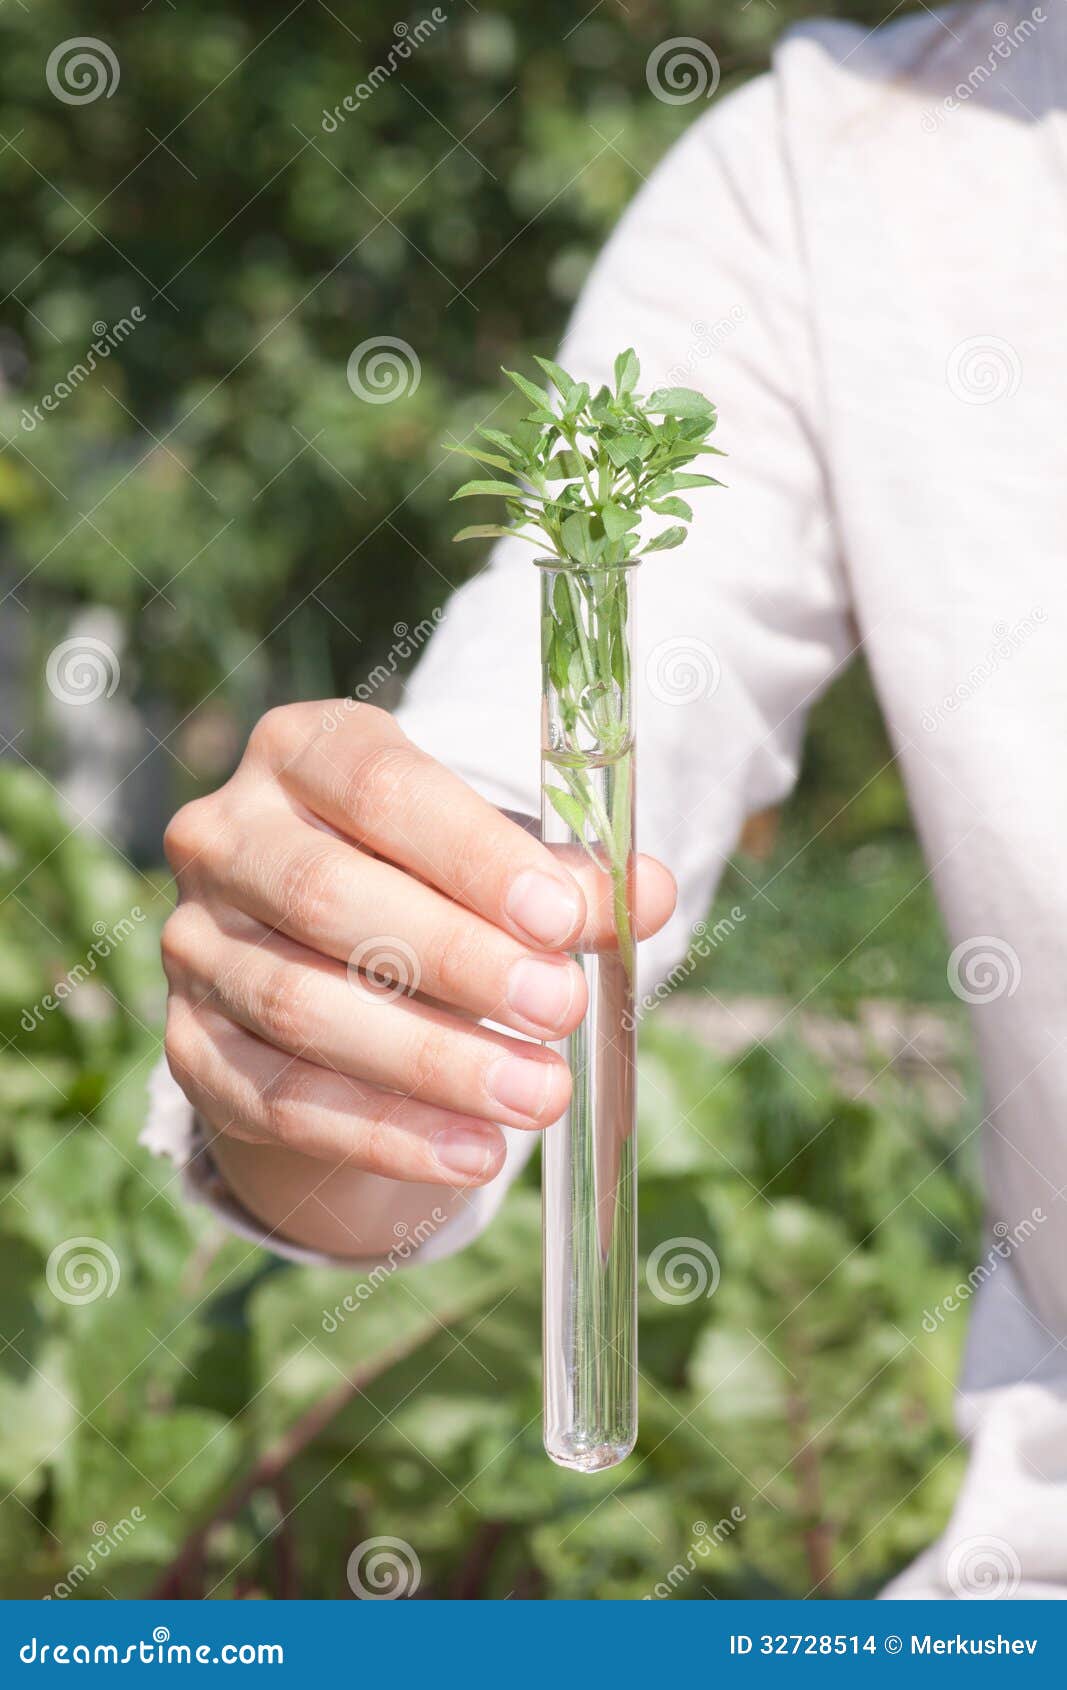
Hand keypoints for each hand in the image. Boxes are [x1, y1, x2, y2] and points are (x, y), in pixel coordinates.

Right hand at [162, 702, 675, 1192]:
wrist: (329, 965)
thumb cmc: (427, 884)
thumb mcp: (495, 861)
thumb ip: (568, 876)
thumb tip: (647, 894)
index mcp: (300, 753)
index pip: (379, 788)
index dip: (473, 855)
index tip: (562, 917)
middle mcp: (225, 837)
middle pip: (327, 896)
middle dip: (457, 959)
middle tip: (560, 1007)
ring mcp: (196, 945)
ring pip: (300, 1006)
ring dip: (431, 1060)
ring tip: (538, 1093)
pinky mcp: (191, 1047)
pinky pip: (281, 1100)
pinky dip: (385, 1133)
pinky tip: (473, 1152)